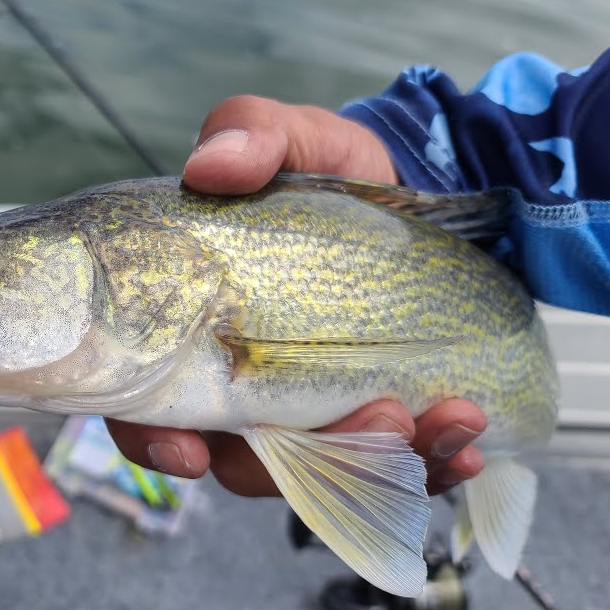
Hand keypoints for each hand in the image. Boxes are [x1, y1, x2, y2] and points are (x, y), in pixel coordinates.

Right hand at [106, 95, 487, 496]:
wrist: (421, 192)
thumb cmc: (332, 170)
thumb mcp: (295, 138)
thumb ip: (249, 133)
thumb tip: (209, 167)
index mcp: (192, 332)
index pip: (144, 406)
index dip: (152, 439)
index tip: (188, 448)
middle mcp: (243, 386)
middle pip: (242, 463)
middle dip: (306, 461)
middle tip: (376, 417)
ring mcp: (309, 413)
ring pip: (324, 476)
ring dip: (385, 461)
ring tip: (446, 414)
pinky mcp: (374, 422)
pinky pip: (393, 472)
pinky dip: (431, 463)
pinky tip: (464, 433)